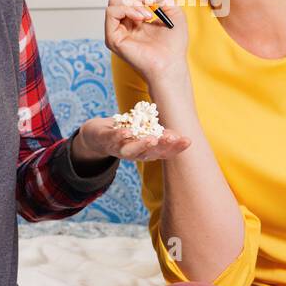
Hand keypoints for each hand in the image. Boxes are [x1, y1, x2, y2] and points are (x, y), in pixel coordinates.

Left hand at [74, 116, 191, 162]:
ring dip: (142, 145)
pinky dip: (120, 136)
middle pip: (150, 152)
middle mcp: (135, 153)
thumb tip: (181, 135)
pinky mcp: (106, 140)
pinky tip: (127, 132)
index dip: (176, 148)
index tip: (188, 140)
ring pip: (132, 150)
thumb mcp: (145, 134)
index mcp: (146, 151)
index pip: (164, 152)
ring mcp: (119, 148)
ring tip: (152, 138)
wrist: (97, 137)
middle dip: (161, 146)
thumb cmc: (127, 134)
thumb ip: (160, 135)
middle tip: (172, 139)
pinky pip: (113, 139)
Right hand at [104, 0, 187, 83]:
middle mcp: (124, 22)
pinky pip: (111, 11)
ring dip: (134, 1)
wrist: (171, 64)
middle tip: (152, 0)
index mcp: (136, 16)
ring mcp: (117, 29)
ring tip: (148, 14)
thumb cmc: (173, 44)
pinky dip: (127, 9)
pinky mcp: (112, 37)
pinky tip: (142, 18)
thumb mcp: (173, 11)